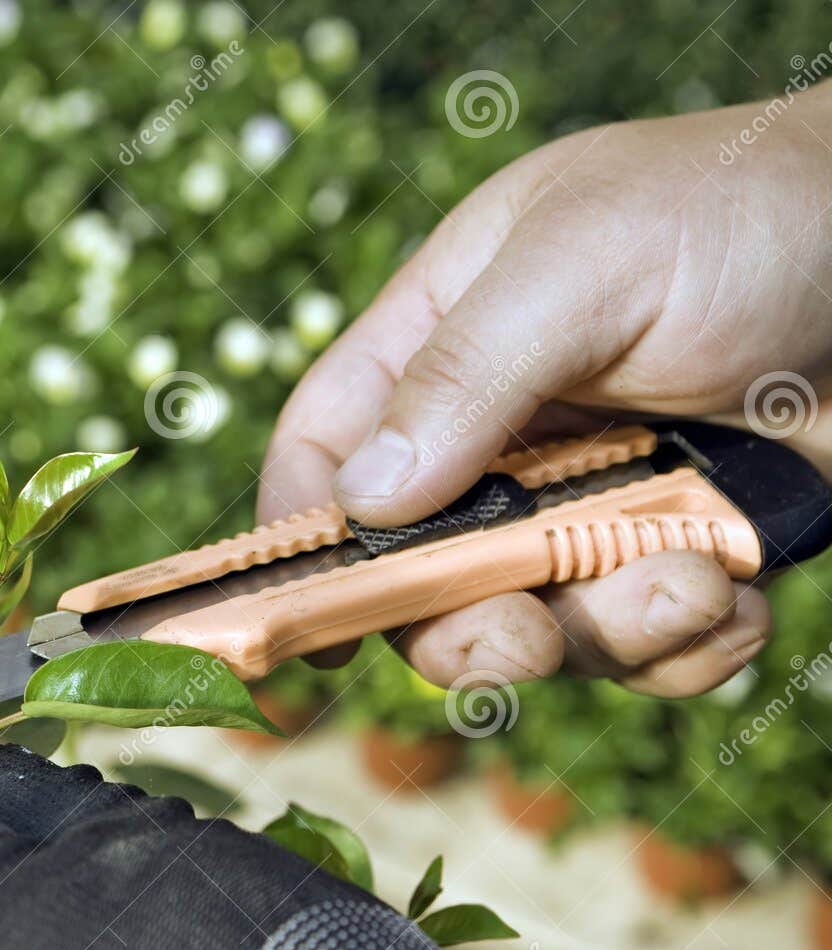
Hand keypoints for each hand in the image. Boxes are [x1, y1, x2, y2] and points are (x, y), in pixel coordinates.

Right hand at [260, 86, 831, 695]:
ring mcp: (586, 502)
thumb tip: (364, 501)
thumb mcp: (585, 266)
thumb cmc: (741, 209)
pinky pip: (646, 646)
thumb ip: (464, 375)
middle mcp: (497, 438)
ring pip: (538, 625)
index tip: (309, 623)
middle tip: (524, 639)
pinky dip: (689, 648)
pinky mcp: (676, 549)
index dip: (300, 539)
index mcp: (439, 345)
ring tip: (696, 582)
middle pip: (420, 575)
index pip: (327, 450)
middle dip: (467, 627)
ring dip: (608, 636)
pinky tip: (736, 594)